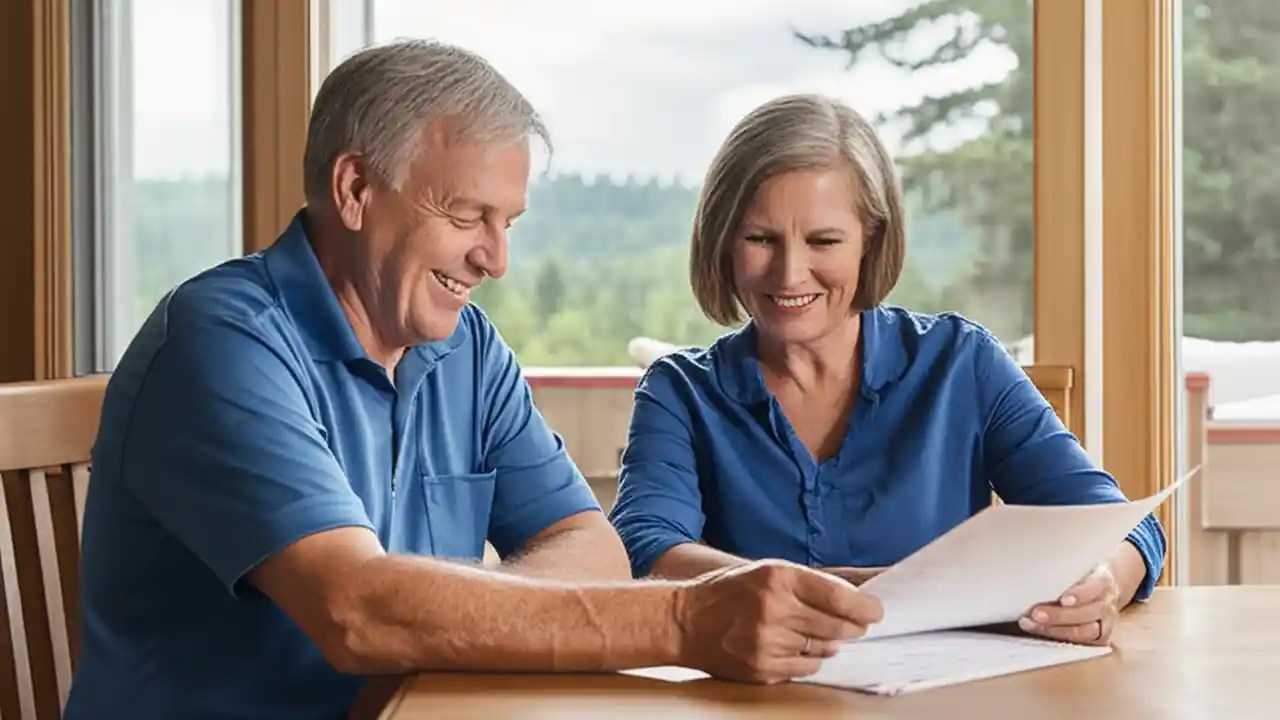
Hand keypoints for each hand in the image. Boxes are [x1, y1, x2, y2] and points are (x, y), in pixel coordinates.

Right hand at [673, 559, 882, 683]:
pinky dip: (808, 660)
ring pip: (822, 649)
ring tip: (814, 633)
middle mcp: (774, 608)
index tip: (876, 612)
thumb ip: (807, 584)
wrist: (685, 621)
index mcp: (778, 578)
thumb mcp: (766, 572)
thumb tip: (853, 601)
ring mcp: (767, 641)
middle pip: (835, 626)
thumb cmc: (729, 592)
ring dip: (828, 643)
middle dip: (852, 628)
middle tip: (856, 626)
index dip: (864, 607)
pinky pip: (805, 668)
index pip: (837, 596)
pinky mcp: (762, 667)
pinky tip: (795, 647)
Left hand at [1019, 563, 1120, 645]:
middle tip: (1035, 614)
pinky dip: (1060, 639)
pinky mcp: (1101, 638)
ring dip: (1054, 630)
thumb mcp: (1081, 565)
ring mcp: (1106, 623)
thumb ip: (1064, 569)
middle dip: (1059, 616)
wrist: (1110, 586)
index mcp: (1104, 582)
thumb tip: (1032, 565)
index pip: (1095, 588)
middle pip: (1087, 613)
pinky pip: (1083, 643)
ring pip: (1084, 632)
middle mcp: (1107, 604)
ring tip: (1030, 624)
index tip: (1063, 599)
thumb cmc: (1086, 574)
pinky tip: (1040, 634)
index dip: (1081, 595)